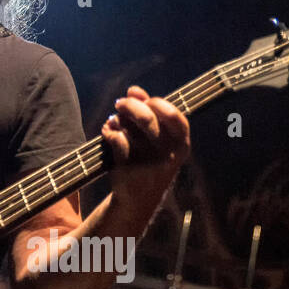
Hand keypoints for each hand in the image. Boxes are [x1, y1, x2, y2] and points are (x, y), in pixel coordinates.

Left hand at [101, 85, 189, 215]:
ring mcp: (147, 162)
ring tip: (114, 119)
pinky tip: (108, 131)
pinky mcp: (129, 167)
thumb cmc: (150, 160)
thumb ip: (150, 112)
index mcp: (181, 145)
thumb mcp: (159, 140)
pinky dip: (109, 131)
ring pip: (129, 126)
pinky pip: (116, 139)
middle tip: (119, 103)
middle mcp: (167, 154)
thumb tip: (134, 90)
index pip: (174, 116)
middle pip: (146, 117)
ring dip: (117, 117)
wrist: (139, 199)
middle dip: (129, 105)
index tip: (146, 100)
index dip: (157, 103)